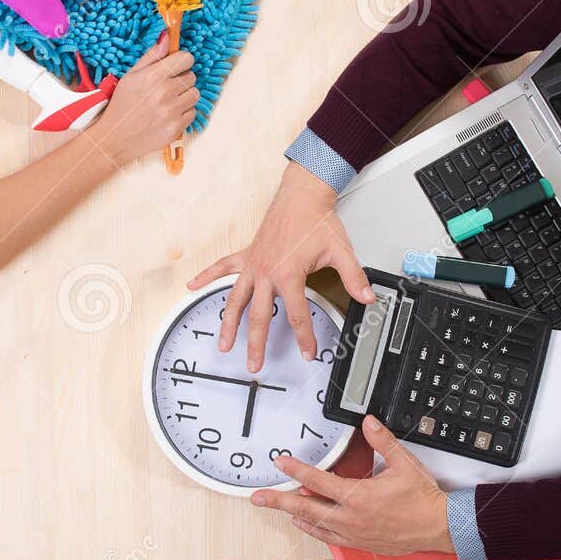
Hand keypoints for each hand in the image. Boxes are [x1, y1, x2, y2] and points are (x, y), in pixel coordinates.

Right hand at [91, 32, 196, 163]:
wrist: (115, 137)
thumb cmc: (122, 105)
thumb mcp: (131, 76)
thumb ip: (151, 56)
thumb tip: (167, 37)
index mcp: (152, 77)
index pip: (186, 59)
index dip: (182, 62)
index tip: (176, 67)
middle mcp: (164, 93)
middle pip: (192, 77)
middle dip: (182, 79)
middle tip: (167, 87)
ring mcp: (171, 112)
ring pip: (195, 94)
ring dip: (185, 96)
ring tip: (169, 101)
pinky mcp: (176, 128)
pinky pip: (192, 113)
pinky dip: (183, 113)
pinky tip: (169, 114)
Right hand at [188, 161, 373, 371]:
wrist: (302, 195)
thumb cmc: (317, 220)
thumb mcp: (341, 251)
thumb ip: (354, 278)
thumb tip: (368, 297)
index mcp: (289, 275)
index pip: (297, 315)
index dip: (304, 337)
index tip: (307, 353)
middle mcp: (267, 273)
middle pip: (259, 316)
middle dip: (256, 343)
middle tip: (254, 364)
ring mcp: (254, 264)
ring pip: (236, 299)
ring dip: (228, 323)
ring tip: (223, 344)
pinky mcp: (247, 254)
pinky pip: (222, 267)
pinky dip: (206, 276)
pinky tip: (192, 286)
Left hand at [252, 417, 452, 554]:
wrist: (438, 527)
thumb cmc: (422, 499)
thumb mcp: (403, 463)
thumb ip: (382, 441)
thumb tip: (367, 422)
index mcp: (358, 496)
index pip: (318, 481)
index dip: (296, 471)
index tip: (281, 463)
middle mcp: (351, 518)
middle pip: (307, 508)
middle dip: (280, 502)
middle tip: (258, 498)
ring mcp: (354, 533)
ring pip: (315, 525)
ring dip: (295, 515)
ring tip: (279, 508)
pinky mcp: (360, 543)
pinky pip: (329, 538)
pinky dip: (314, 530)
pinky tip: (306, 525)